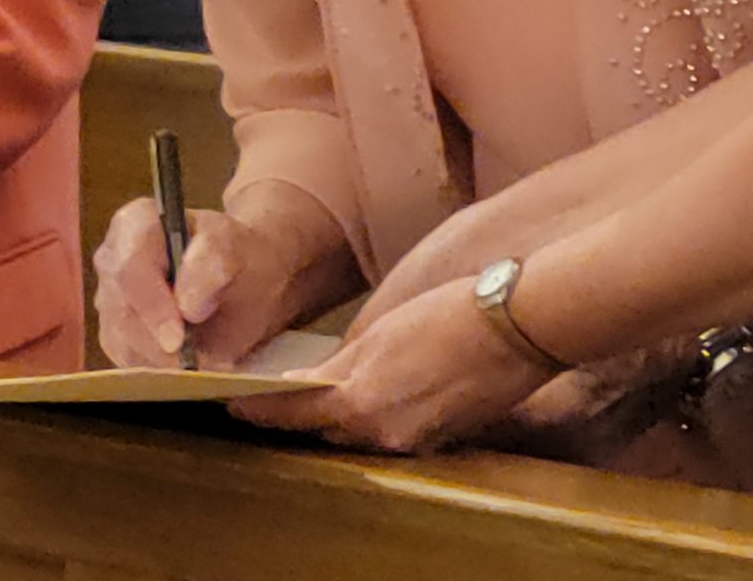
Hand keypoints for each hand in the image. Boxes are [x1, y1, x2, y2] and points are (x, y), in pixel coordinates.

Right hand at [92, 198, 300, 368]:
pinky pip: (126, 358)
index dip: (151, 307)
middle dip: (159, 342)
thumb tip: (188, 305)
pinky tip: (185, 358)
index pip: (130, 267)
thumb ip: (214, 266)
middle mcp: (113, 258)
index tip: (179, 339)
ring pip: (121, 341)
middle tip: (201, 358)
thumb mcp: (239, 252)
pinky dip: (158, 367)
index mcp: (137, 223)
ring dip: (162, 359)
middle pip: (121, 311)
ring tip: (202, 355)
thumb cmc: (240, 258)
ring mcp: (108, 296)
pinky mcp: (113, 331)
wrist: (242, 278)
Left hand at [230, 280, 554, 451]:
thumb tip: (315, 381)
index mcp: (361, 403)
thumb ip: (343, 362)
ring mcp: (412, 441)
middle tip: (269, 398)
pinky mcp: (438, 438)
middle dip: (298, 416)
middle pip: (323, 431)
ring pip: (357, 434)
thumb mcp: (384, 329)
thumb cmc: (452, 313)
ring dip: (337, 417)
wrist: (520, 325)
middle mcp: (382, 433)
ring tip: (319, 396)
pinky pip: (390, 431)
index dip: (260, 408)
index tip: (232, 401)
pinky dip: (374, 417)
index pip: (292, 414)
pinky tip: (376, 396)